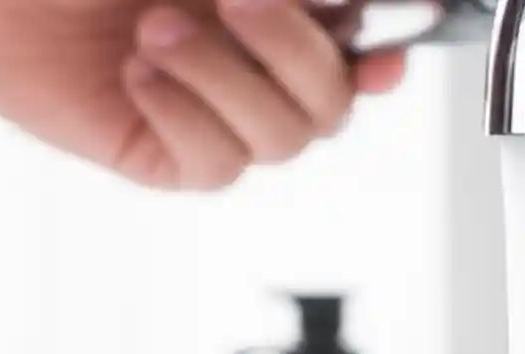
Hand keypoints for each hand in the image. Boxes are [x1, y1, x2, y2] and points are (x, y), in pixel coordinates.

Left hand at [0, 0, 403, 188]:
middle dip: (292, 52)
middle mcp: (256, 71)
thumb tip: (345, 2)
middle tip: (235, 0)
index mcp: (277, 17)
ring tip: (153, 31)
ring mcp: (218, 119)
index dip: (384, 55)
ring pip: (282, 140)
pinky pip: (217, 166)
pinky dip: (182, 116)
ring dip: (223, 81)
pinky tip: (136, 76)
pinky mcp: (171, 158)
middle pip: (332, 101)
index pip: (358, 49)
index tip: (388, 52)